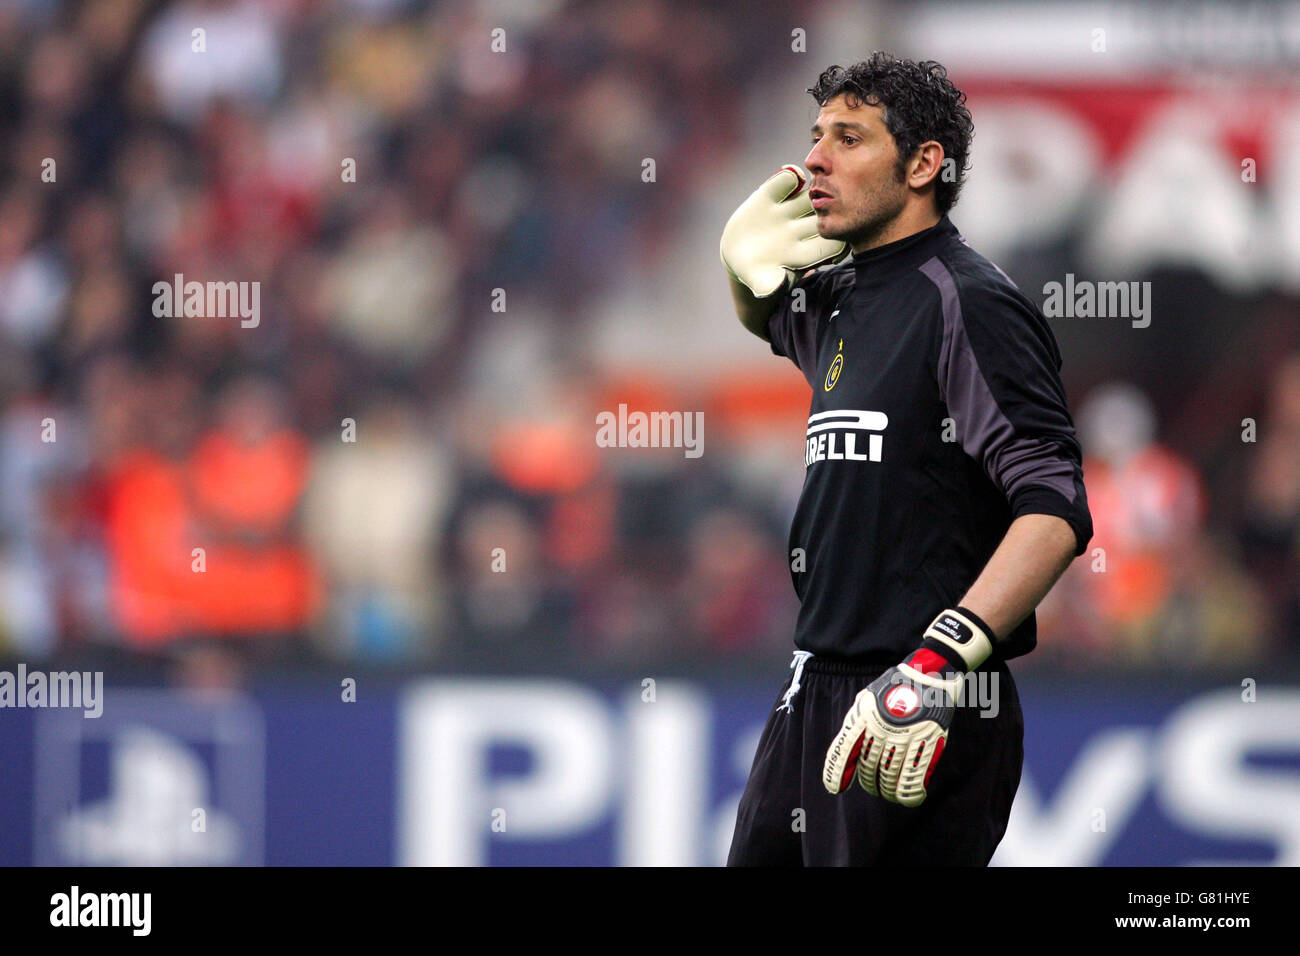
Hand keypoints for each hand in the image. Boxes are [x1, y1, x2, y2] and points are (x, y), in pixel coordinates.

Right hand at [720, 165, 847, 297]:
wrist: (737, 254)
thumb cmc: (753, 273)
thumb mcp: (759, 281)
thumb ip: (767, 285)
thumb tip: (776, 289)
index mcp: (806, 252)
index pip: (830, 245)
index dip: (832, 238)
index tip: (822, 231)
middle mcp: (802, 229)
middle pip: (824, 215)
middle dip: (825, 208)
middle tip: (816, 202)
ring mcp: (788, 211)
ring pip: (810, 194)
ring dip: (812, 186)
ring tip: (801, 186)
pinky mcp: (771, 196)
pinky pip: (788, 180)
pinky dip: (790, 175)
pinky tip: (785, 177)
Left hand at [822, 608, 995, 806]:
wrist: (928, 674)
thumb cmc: (896, 687)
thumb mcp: (867, 699)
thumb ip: (857, 724)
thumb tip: (849, 753)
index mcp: (862, 717)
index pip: (844, 750)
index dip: (837, 773)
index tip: (835, 788)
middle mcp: (880, 729)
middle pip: (868, 770)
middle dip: (869, 784)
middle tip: (874, 786)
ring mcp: (904, 737)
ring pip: (889, 778)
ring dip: (888, 791)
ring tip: (890, 792)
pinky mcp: (926, 742)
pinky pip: (913, 777)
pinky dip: (910, 793)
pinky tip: (910, 797)